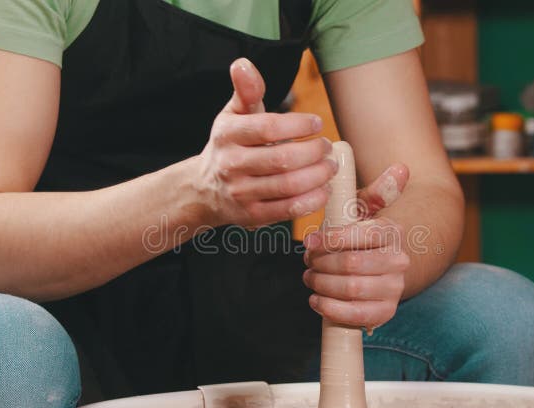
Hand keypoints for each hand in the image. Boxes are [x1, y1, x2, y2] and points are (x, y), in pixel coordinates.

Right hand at [195, 58, 335, 227]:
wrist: (204, 189)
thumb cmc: (230, 145)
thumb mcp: (233, 115)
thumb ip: (246, 91)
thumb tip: (243, 64)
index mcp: (228, 134)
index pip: (268, 127)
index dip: (298, 124)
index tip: (316, 122)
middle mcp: (231, 164)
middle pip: (282, 159)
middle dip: (314, 153)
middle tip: (327, 148)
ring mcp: (240, 193)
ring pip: (288, 186)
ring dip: (317, 176)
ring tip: (329, 167)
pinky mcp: (251, 216)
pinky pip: (286, 210)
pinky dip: (311, 201)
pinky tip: (323, 190)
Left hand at [303, 164, 410, 329]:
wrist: (384, 266)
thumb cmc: (363, 236)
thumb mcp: (366, 210)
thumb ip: (377, 191)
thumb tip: (401, 168)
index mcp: (392, 232)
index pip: (360, 235)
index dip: (329, 240)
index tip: (310, 241)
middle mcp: (398, 261)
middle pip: (350, 264)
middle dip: (320, 263)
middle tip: (307, 261)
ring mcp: (394, 289)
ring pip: (350, 289)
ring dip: (321, 284)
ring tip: (310, 277)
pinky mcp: (384, 312)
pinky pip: (355, 316)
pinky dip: (329, 308)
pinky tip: (317, 299)